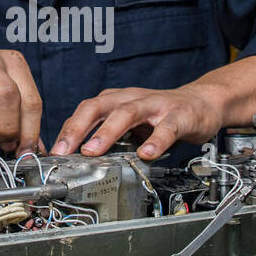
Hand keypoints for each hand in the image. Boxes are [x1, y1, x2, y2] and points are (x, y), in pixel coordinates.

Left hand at [51, 85, 221, 160]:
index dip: (67, 130)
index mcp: (116, 100)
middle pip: (98, 107)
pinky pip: (166, 128)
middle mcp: (132, 98)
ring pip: (127, 113)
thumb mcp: (129, 122)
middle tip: (64, 150)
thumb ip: (107, 134)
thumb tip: (78, 156)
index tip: (53, 152)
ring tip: (93, 150)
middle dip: (77, 128)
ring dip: (107, 132)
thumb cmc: (161, 115)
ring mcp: (156, 105)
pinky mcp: (179, 116)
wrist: (203, 103)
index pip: (85, 111)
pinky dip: (155, 141)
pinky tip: (147, 154)